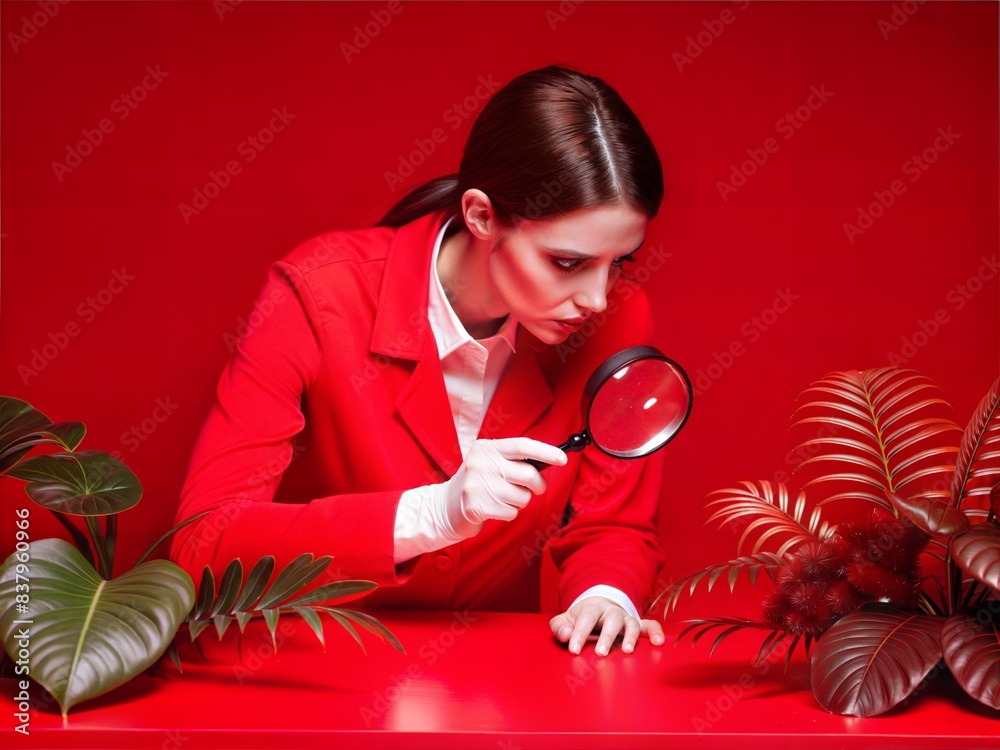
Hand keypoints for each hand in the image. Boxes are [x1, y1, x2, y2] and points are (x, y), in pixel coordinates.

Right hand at [444, 437, 566, 538]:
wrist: (445, 506)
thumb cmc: (477, 484)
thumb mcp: (490, 464)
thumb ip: (514, 461)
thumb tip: (549, 460)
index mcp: (487, 447)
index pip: (522, 445)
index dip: (545, 451)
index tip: (562, 459)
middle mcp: (481, 462)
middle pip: (528, 474)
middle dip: (538, 485)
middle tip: (535, 489)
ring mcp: (477, 484)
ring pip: (522, 496)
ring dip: (519, 502)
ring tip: (503, 499)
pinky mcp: (475, 505)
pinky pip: (511, 512)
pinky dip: (508, 514)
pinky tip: (493, 509)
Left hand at [550, 597, 664, 655]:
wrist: (599, 606)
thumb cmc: (582, 618)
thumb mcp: (567, 619)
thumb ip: (560, 626)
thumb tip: (565, 636)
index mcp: (593, 607)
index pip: (587, 618)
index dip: (579, 633)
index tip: (574, 649)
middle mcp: (611, 611)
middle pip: (612, 619)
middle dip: (607, 636)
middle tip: (600, 653)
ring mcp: (626, 618)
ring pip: (631, 623)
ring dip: (630, 637)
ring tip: (627, 651)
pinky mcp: (638, 625)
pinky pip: (650, 625)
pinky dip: (655, 632)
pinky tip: (658, 642)